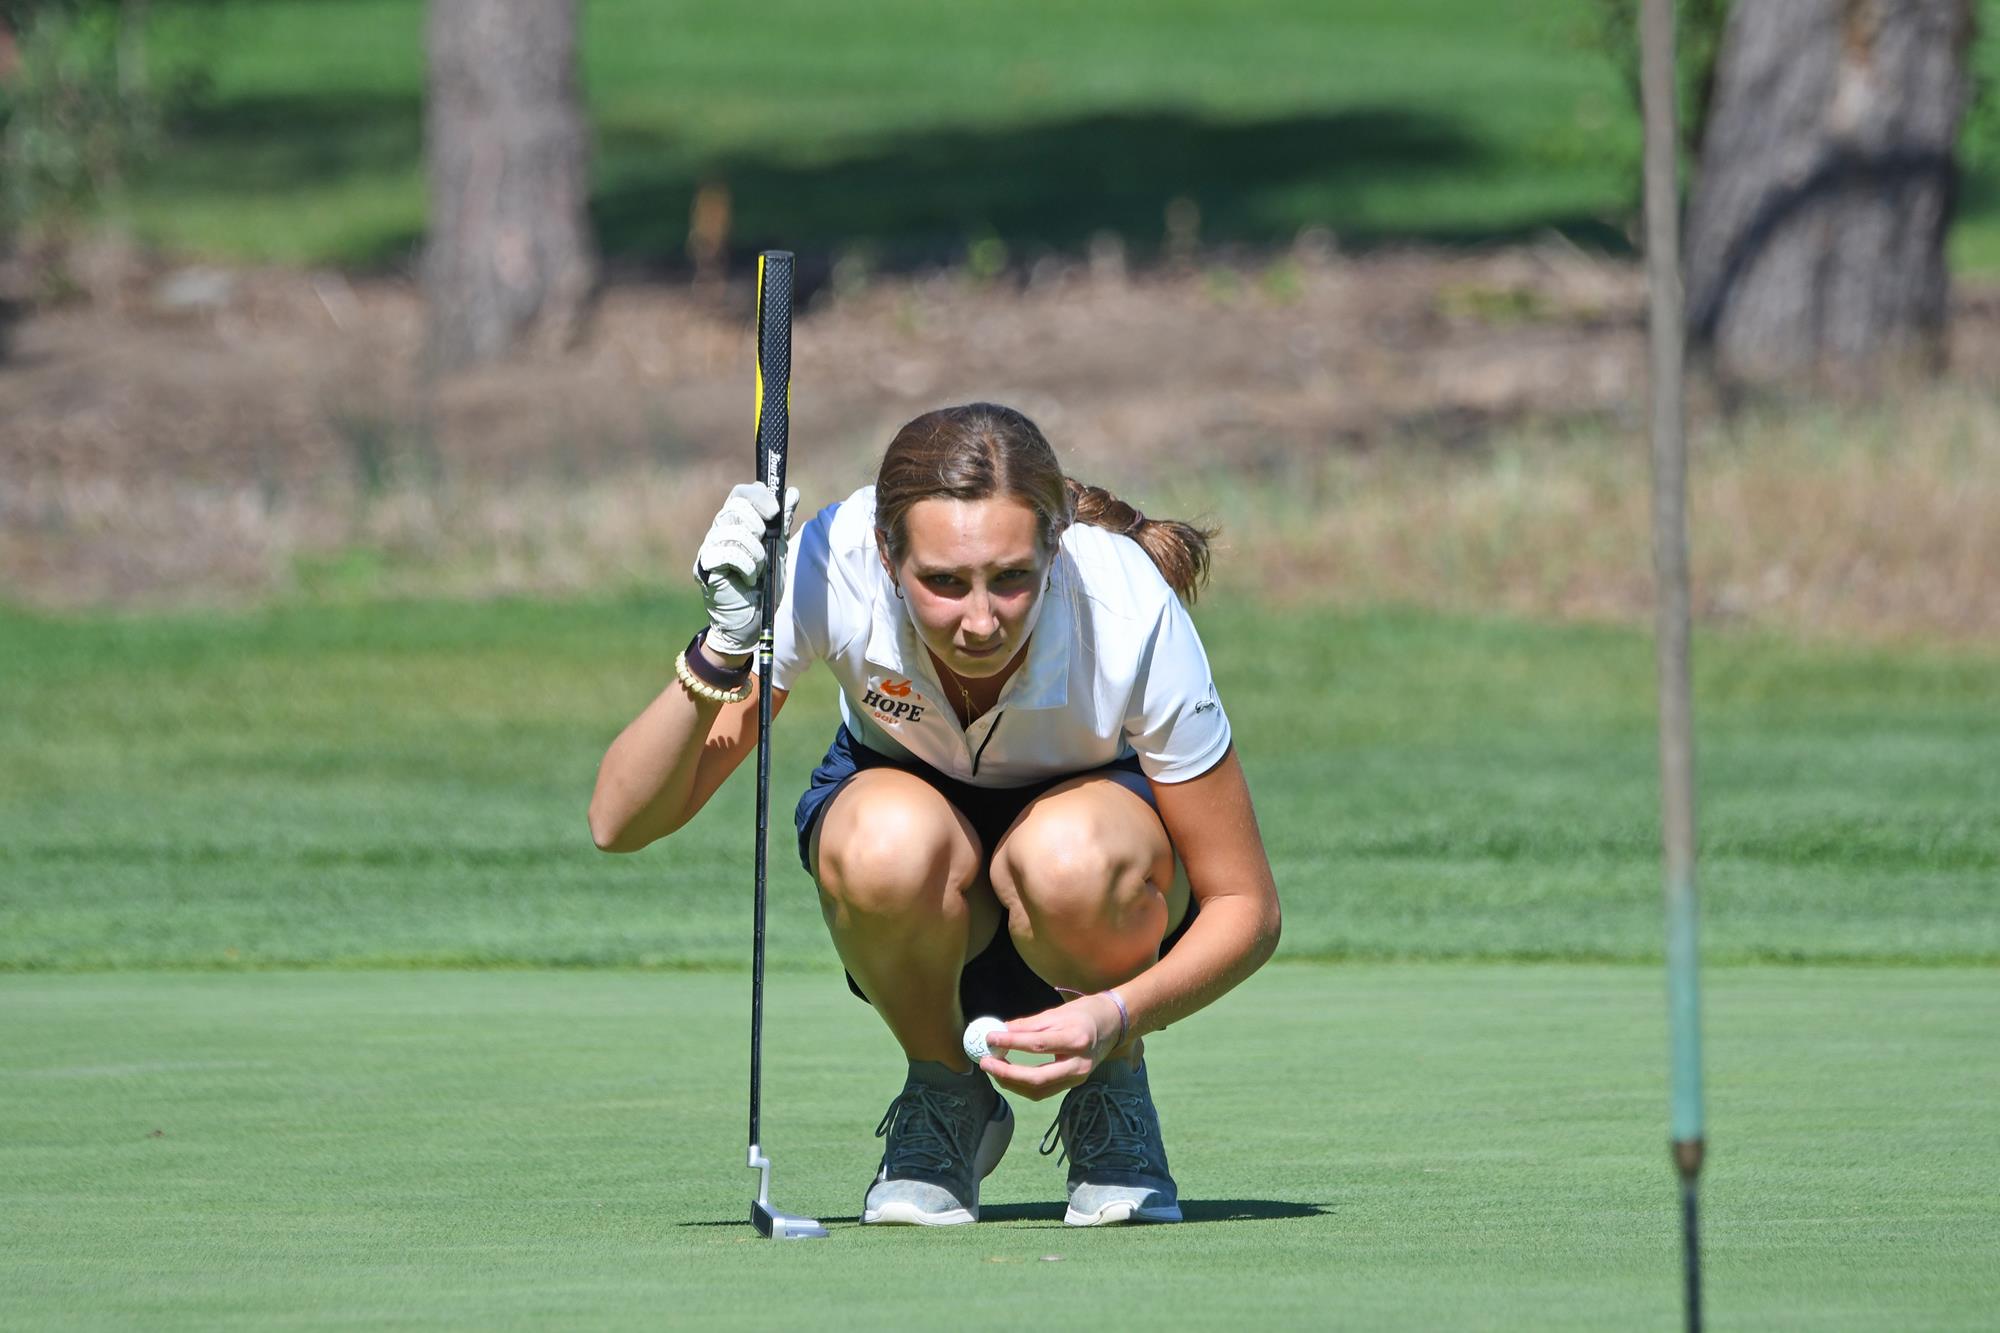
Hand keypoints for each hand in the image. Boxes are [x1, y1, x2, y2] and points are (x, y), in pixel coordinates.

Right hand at [694, 483, 800, 655]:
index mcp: (736, 523)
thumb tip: (791, 492)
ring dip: (755, 551)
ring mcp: (709, 548)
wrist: (752, 621)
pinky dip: (746, 566)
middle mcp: (719, 531)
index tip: (775, 511)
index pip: (740, 493)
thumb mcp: (778, 549)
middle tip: (764, 548)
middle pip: (736, 506)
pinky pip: (727, 552)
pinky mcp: (705, 567)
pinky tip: (748, 579)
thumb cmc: (763, 586)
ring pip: (733, 529)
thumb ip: (782, 522)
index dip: (759, 495)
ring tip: (758, 569)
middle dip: (759, 525)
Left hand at [978, 992, 1124, 1100]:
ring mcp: (1078, 1077)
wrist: (1114, 1025)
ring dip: (1012, 1083)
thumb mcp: (1057, 1012)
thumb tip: (1000, 1030)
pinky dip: (1023, 1086)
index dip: (1011, 1043)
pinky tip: (1008, 1075)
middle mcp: (1079, 1063)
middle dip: (1007, 1074)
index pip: (1037, 1045)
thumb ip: (1029, 1024)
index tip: (989, 1038)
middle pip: (1038, 1078)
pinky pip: (1045, 1090)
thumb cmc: (1084, 1013)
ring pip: (1039, 1090)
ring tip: (993, 1069)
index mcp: (1076, 1039)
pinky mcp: (1074, 1083)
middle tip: (985, 1063)